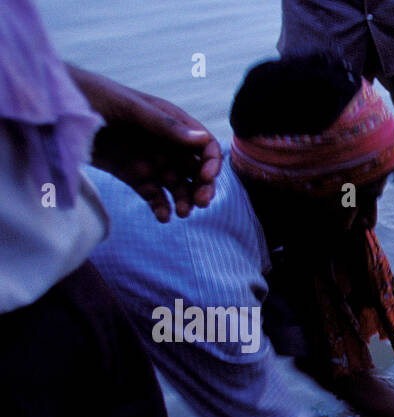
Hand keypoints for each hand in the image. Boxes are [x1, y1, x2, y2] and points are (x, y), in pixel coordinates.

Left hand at [71, 66, 221, 221]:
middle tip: (198, 203)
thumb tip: (201, 140)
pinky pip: (154, 196)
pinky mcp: (134, 177)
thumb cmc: (93, 95)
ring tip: (181, 213)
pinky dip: (161, 208)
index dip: (211, 163)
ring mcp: (151, 162)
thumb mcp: (129, 106)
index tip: (204, 178)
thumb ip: (164, 124)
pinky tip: (162, 217)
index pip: (204, 146)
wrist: (56, 107)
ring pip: (179, 187)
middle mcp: (166, 144)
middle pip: (196, 170)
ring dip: (185, 201)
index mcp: (171, 123)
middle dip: (202, 188)